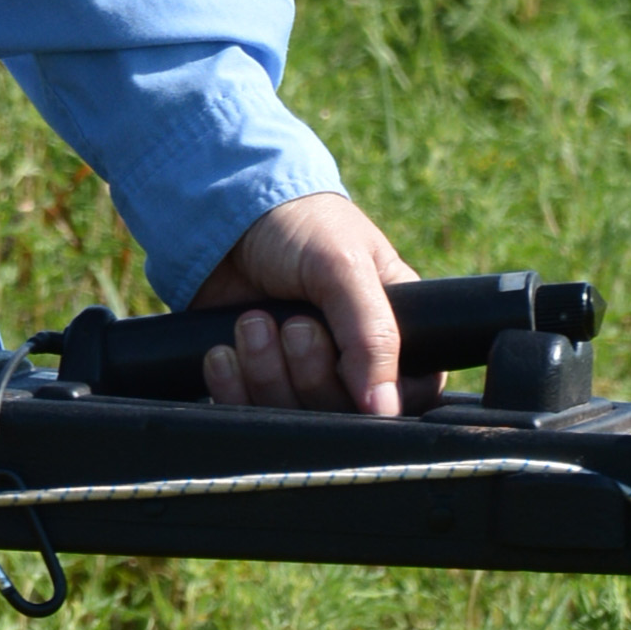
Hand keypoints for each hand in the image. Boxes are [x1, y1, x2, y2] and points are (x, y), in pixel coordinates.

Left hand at [190, 194, 433, 419]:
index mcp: (392, 331)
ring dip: (266, 371)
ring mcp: (296, 374)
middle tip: (293, 324)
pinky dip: (232, 385)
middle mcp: (348, 360)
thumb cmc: (301, 226)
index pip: (408, 396)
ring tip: (253, 322)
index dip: (378, 399)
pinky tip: (225, 350)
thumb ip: (374, 337)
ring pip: (293, 417)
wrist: (221, 213)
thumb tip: (386, 410)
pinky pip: (246, 412)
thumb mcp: (346, 268)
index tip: (349, 370)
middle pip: (342, 414)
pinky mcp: (251, 380)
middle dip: (309, 371)